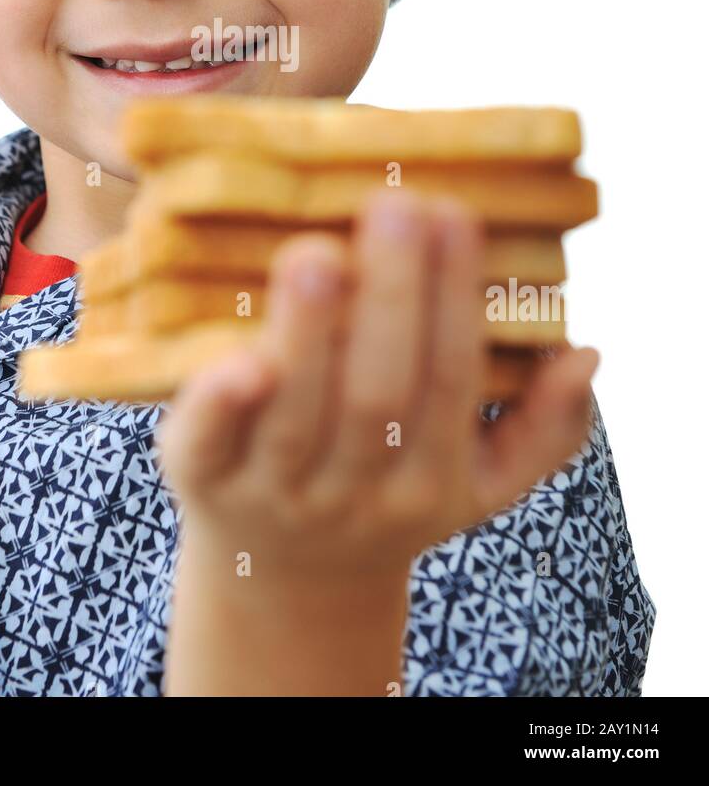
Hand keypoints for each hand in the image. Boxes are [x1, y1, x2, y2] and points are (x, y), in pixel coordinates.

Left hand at [156, 188, 599, 581]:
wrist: (284, 582)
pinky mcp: (199, 482)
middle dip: (390, 298)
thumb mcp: (478, 484)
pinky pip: (208, 450)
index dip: (454, 299)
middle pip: (378, 395)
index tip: (454, 211)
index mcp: (428, 484)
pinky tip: (237, 356)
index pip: (449, 381)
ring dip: (309, 332)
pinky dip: (221, 404)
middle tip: (396, 203)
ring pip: (296, 417)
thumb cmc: (390, 494)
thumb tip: (586, 351)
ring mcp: (273, 493)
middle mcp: (353, 493)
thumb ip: (544, 427)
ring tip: (318, 250)